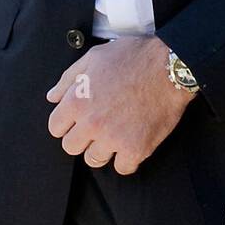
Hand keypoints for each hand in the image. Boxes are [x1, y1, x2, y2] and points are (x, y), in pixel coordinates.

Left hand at [46, 36, 190, 174]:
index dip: (67, 122)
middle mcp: (91, 124)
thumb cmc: (134, 57)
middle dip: (82, 137)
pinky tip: (133, 143)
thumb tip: (52, 96)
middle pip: (71, 147)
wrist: (171, 66)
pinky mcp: (137, 149)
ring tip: (117, 134)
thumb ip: (69, 78)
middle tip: (99, 126)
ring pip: (94, 160)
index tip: (80, 119)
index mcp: (77, 101)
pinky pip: (122, 168)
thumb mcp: (95, 57)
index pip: (56, 128)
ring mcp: (113, 139)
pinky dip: (127, 159)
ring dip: (103, 149)